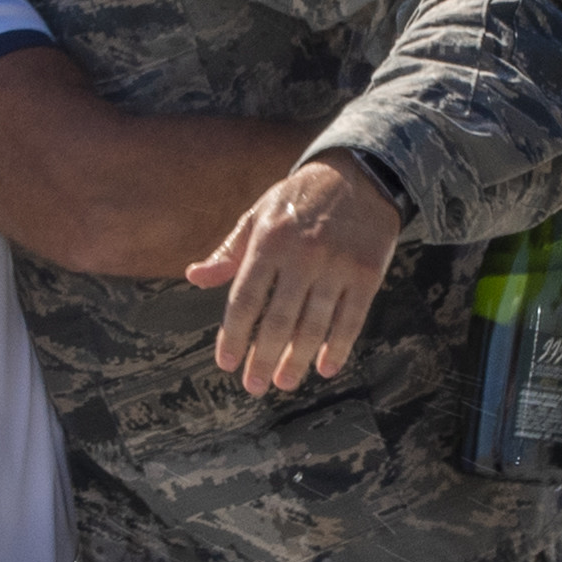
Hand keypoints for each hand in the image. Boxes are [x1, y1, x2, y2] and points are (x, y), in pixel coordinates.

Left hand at [186, 156, 403, 392]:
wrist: (359, 175)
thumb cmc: (299, 200)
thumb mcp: (258, 215)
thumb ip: (229, 251)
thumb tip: (195, 277)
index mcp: (269, 243)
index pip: (245, 299)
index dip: (234, 335)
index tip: (225, 362)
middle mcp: (302, 256)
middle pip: (277, 320)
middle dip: (262, 358)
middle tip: (254, 385)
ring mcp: (337, 266)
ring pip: (313, 325)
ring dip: (297, 360)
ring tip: (284, 382)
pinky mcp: (367, 274)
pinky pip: (351, 319)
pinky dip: (338, 347)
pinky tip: (326, 367)